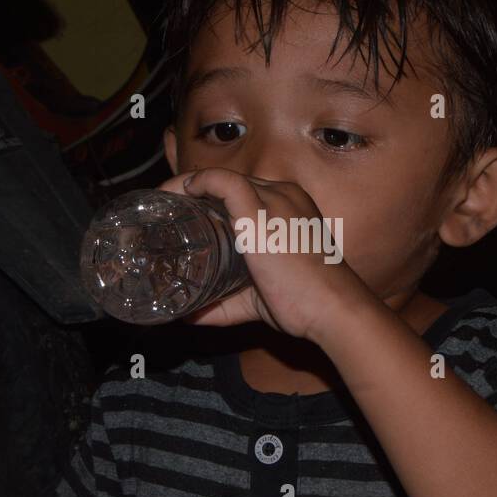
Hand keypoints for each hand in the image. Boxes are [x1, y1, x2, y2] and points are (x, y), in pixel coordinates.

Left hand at [156, 167, 365, 341]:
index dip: (209, 199)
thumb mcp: (259, 298)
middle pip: (228, 183)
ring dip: (187, 187)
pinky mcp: (260, 212)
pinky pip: (222, 183)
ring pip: (221, 179)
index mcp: (289, 207)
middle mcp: (283, 195)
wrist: (333, 308)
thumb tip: (189, 316)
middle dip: (194, 194)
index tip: (185, 215)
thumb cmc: (306, 303)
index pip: (242, 191)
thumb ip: (225, 304)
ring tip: (163, 204)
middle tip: (167, 213)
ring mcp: (273, 200)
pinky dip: (197, 183)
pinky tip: (180, 193)